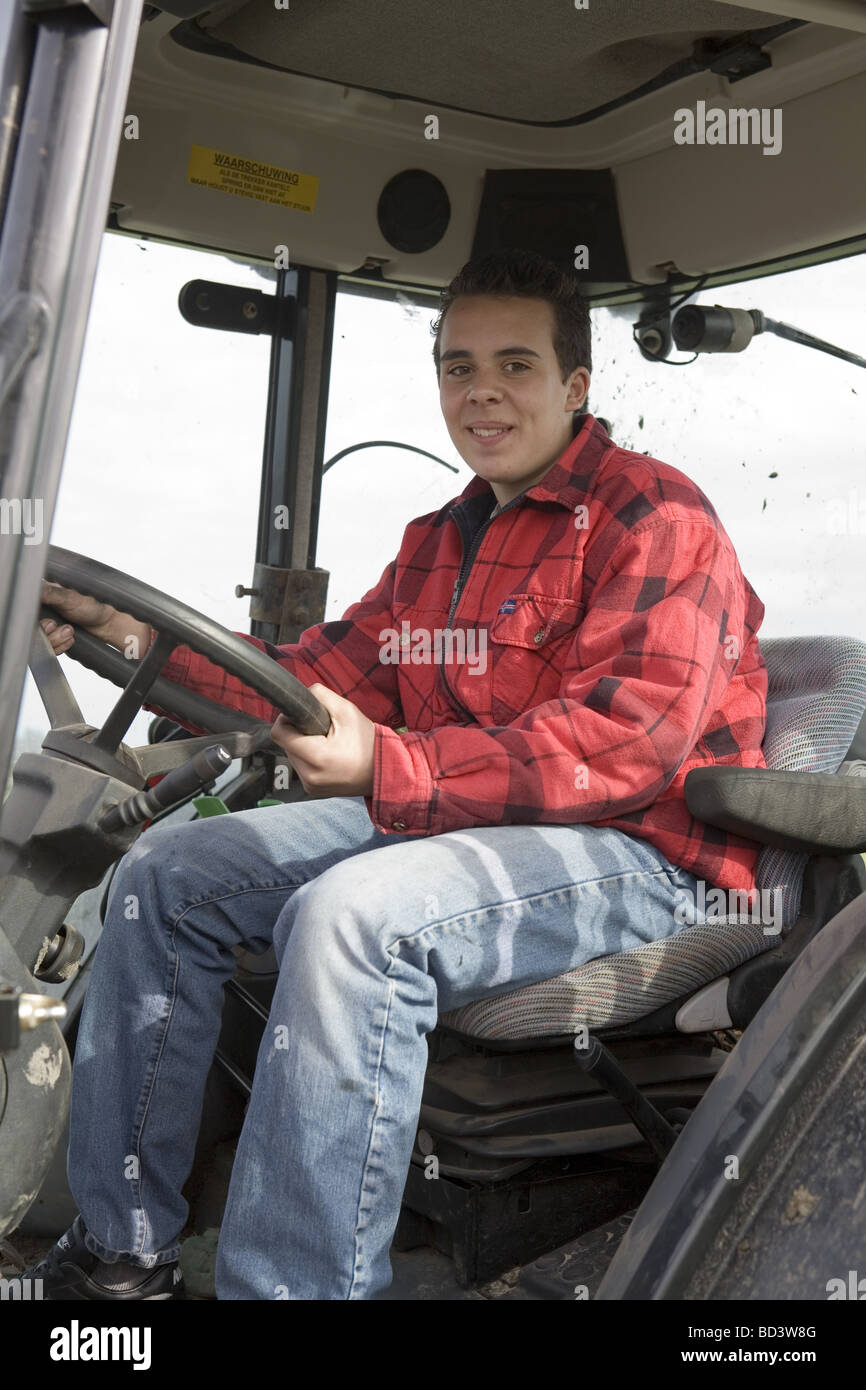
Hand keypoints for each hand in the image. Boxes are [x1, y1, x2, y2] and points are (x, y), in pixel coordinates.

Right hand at [39, 580, 151, 656]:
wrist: (107, 622)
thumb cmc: (93, 605)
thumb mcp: (70, 598)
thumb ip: (50, 593)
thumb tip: (33, 587)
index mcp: (42, 593)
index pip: (26, 609)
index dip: (35, 620)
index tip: (49, 622)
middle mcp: (41, 608)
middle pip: (30, 628)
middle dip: (47, 632)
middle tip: (59, 626)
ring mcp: (45, 623)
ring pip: (38, 641)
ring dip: (54, 640)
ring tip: (69, 632)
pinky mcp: (51, 636)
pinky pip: (46, 648)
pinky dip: (58, 646)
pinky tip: (69, 639)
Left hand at [270, 683, 375, 797]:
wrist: (385, 771)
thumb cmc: (369, 742)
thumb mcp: (347, 711)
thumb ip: (320, 695)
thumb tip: (301, 695)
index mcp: (316, 757)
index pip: (278, 733)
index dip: (288, 719)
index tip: (304, 717)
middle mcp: (309, 775)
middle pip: (285, 744)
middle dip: (299, 733)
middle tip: (323, 731)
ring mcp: (310, 786)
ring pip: (292, 756)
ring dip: (303, 746)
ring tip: (328, 744)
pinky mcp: (313, 790)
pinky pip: (301, 768)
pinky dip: (309, 759)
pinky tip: (328, 756)